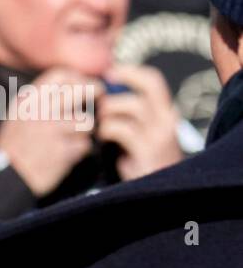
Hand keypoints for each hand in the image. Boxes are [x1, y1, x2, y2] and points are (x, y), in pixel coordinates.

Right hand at [0, 69, 96, 196]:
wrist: (4, 178)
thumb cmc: (12, 149)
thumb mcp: (17, 117)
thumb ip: (38, 101)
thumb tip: (68, 86)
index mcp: (28, 100)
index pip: (61, 74)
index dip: (78, 77)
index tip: (84, 84)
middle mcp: (41, 110)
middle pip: (82, 90)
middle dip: (95, 92)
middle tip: (101, 97)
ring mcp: (53, 129)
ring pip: (86, 122)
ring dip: (82, 132)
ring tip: (69, 141)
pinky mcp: (63, 149)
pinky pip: (84, 145)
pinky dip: (78, 152)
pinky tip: (64, 156)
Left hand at [97, 64, 183, 180]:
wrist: (155, 194)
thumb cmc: (140, 163)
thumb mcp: (137, 135)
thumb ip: (127, 116)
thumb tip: (102, 95)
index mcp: (164, 113)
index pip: (153, 80)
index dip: (131, 72)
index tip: (109, 72)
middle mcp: (167, 120)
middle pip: (151, 84)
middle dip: (126, 78)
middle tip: (102, 86)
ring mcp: (160, 135)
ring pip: (135, 105)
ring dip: (110, 110)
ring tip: (100, 122)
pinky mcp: (149, 151)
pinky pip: (123, 129)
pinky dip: (107, 130)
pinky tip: (102, 138)